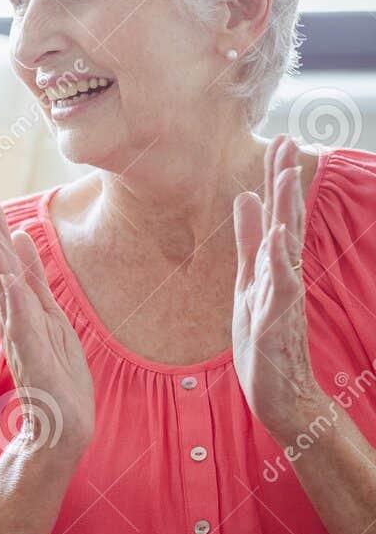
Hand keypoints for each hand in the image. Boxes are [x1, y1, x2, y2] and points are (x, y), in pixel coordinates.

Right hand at [0, 198, 93, 456]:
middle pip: (2, 270)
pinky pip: (23, 325)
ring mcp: (22, 339)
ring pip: (7, 292)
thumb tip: (24, 242)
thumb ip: (36, 286)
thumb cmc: (61, 379)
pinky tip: (10, 282)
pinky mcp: (31, 359)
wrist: (63, 428)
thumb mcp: (54, 322)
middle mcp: (18, 320)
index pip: (10, 263)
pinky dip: (16, 303)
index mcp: (27, 310)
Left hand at [234, 136, 321, 439]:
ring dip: (286, 214)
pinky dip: (278, 268)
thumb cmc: (265, 338)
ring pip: (285, 250)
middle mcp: (283, 276)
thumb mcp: (248, 282)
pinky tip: (278, 246)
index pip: (278, 215)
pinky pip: (279, 292)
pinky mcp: (276, 324)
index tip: (279, 139)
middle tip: (286, 142)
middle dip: (284, 183)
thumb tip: (246, 198)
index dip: (276, 179)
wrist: (283, 394)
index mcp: (273, 266)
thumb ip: (250, 242)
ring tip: (285, 179)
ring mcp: (282, 299)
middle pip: (286, 222)